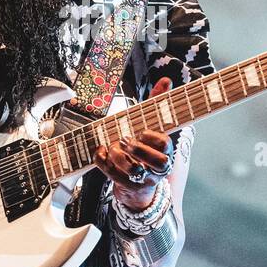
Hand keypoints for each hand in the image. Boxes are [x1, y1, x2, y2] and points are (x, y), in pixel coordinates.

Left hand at [94, 76, 175, 211]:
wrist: (137, 183)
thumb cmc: (144, 147)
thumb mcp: (151, 125)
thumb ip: (157, 103)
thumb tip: (166, 80)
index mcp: (166, 151)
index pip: (165, 145)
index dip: (153, 138)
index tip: (141, 131)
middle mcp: (158, 168)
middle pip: (156, 162)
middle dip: (139, 149)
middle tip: (125, 139)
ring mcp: (143, 179)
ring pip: (133, 170)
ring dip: (119, 156)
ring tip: (113, 146)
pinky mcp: (127, 186)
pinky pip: (113, 174)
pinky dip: (103, 161)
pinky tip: (100, 151)